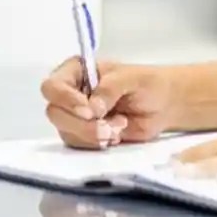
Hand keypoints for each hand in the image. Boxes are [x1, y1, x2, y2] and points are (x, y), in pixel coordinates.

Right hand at [41, 58, 177, 149]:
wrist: (163, 106)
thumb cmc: (147, 84)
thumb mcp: (132, 78)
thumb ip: (110, 88)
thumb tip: (93, 108)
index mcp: (76, 72)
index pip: (53, 87)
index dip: (66, 100)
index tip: (89, 111)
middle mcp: (70, 94)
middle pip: (55, 113)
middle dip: (82, 124)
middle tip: (107, 126)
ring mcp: (74, 117)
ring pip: (66, 132)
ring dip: (93, 135)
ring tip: (120, 125)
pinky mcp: (83, 135)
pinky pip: (79, 145)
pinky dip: (97, 143)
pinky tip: (117, 134)